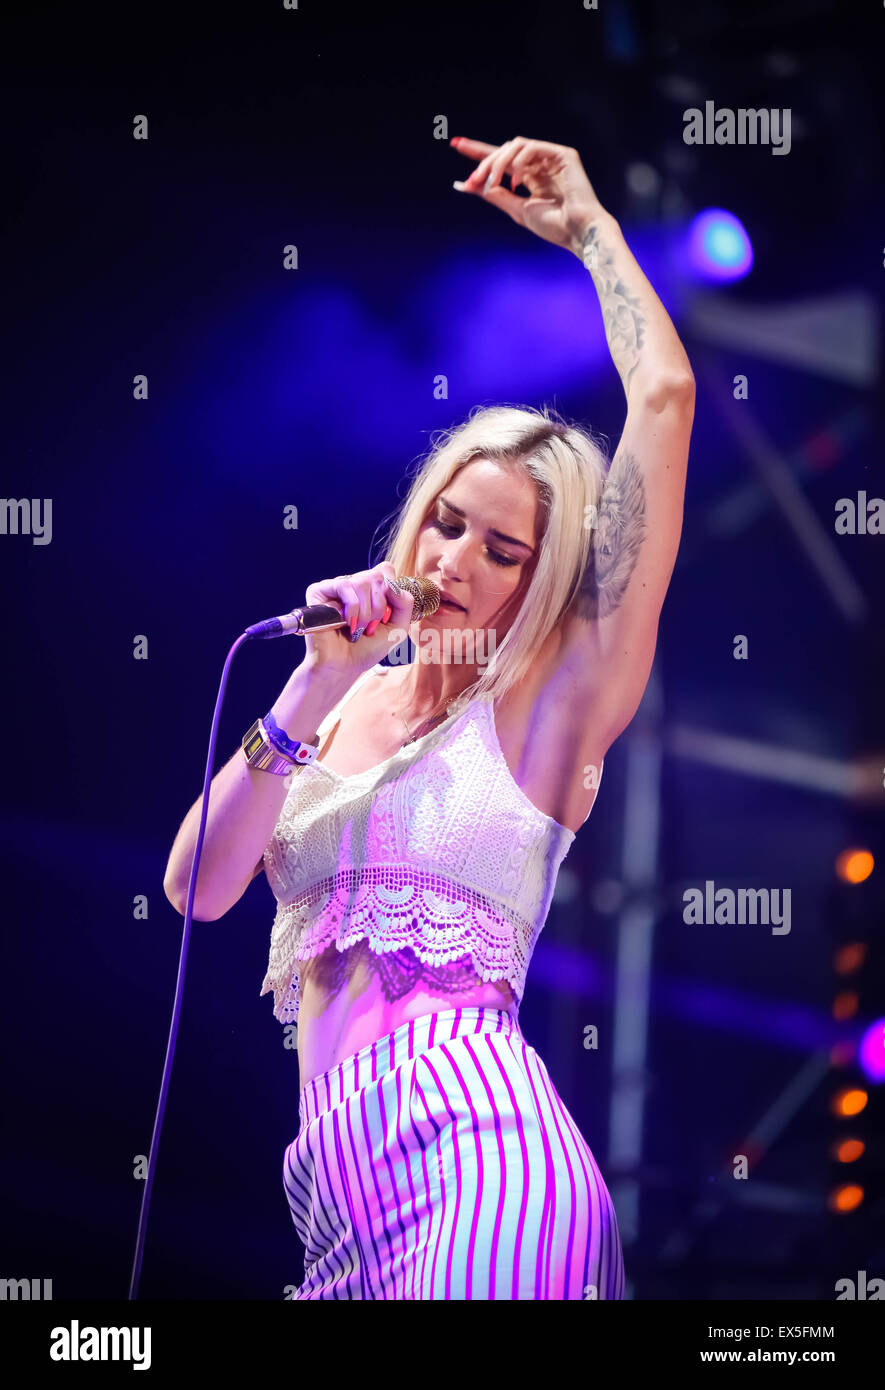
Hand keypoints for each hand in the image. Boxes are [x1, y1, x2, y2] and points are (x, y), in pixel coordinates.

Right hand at [301, 563, 416, 675]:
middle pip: (376, 576)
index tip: (386, 615)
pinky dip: (352, 608)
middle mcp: (353, 584)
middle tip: (371, 627)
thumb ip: (405, 604)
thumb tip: (393, 584)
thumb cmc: (367, 649)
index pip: (385, 570)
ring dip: (366, 611)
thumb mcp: (397, 628)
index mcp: (370, 590)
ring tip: (359, 628)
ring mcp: (336, 587)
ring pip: (362, 581)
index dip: (391, 591)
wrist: (343, 667)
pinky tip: (348, 623)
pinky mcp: (319, 591)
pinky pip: (344, 585)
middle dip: (379, 606)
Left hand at [451, 135, 605, 257]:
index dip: (479, 153)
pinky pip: (531, 148)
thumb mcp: (516, 209)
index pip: (501, 160)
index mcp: (531, 177)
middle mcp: (541, 164)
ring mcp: (552, 157)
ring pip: (515, 146)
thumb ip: (493, 195)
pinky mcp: (563, 154)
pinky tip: (515, 180)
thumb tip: (464, 185)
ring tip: (491, 182)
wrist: (577, 232)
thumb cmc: (553, 226)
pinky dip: (518, 161)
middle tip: (471, 180)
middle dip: (484, 162)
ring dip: (498, 163)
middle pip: (504, 151)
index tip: (456, 145)